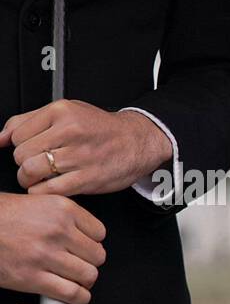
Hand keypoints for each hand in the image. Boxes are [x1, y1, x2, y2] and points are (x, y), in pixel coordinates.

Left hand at [0, 99, 171, 196]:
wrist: (137, 142)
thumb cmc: (102, 129)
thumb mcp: (66, 112)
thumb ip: (28, 121)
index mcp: (61, 112)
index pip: (17, 134)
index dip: (20, 145)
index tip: (31, 150)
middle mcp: (70, 132)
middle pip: (21, 154)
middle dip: (24, 163)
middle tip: (36, 164)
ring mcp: (79, 156)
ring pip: (31, 172)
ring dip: (29, 179)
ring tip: (38, 177)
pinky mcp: (87, 178)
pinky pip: (49, 190)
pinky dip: (42, 192)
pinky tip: (50, 186)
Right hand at [0, 192, 105, 303]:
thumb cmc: (2, 215)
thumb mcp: (37, 202)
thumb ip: (63, 216)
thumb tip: (85, 234)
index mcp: (62, 209)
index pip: (100, 233)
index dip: (92, 242)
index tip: (82, 247)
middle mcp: (58, 231)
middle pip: (97, 256)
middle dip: (89, 262)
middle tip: (76, 263)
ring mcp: (46, 256)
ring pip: (89, 275)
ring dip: (84, 280)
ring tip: (73, 278)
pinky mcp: (33, 278)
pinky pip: (72, 294)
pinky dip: (79, 298)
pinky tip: (74, 295)